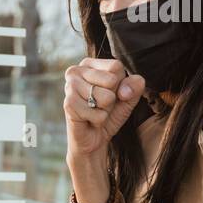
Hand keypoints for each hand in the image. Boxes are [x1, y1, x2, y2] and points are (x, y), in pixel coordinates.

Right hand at [64, 58, 144, 202]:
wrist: (93, 138)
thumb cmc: (109, 113)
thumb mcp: (127, 98)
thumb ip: (134, 87)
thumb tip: (125, 90)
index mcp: (90, 64)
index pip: (116, 66)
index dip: (120, 84)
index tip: (111, 93)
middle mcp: (76, 71)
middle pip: (112, 80)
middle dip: (112, 99)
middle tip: (100, 105)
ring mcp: (69, 86)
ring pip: (106, 98)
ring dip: (105, 111)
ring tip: (94, 111)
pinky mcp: (68, 104)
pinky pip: (98, 114)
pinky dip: (98, 120)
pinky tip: (88, 120)